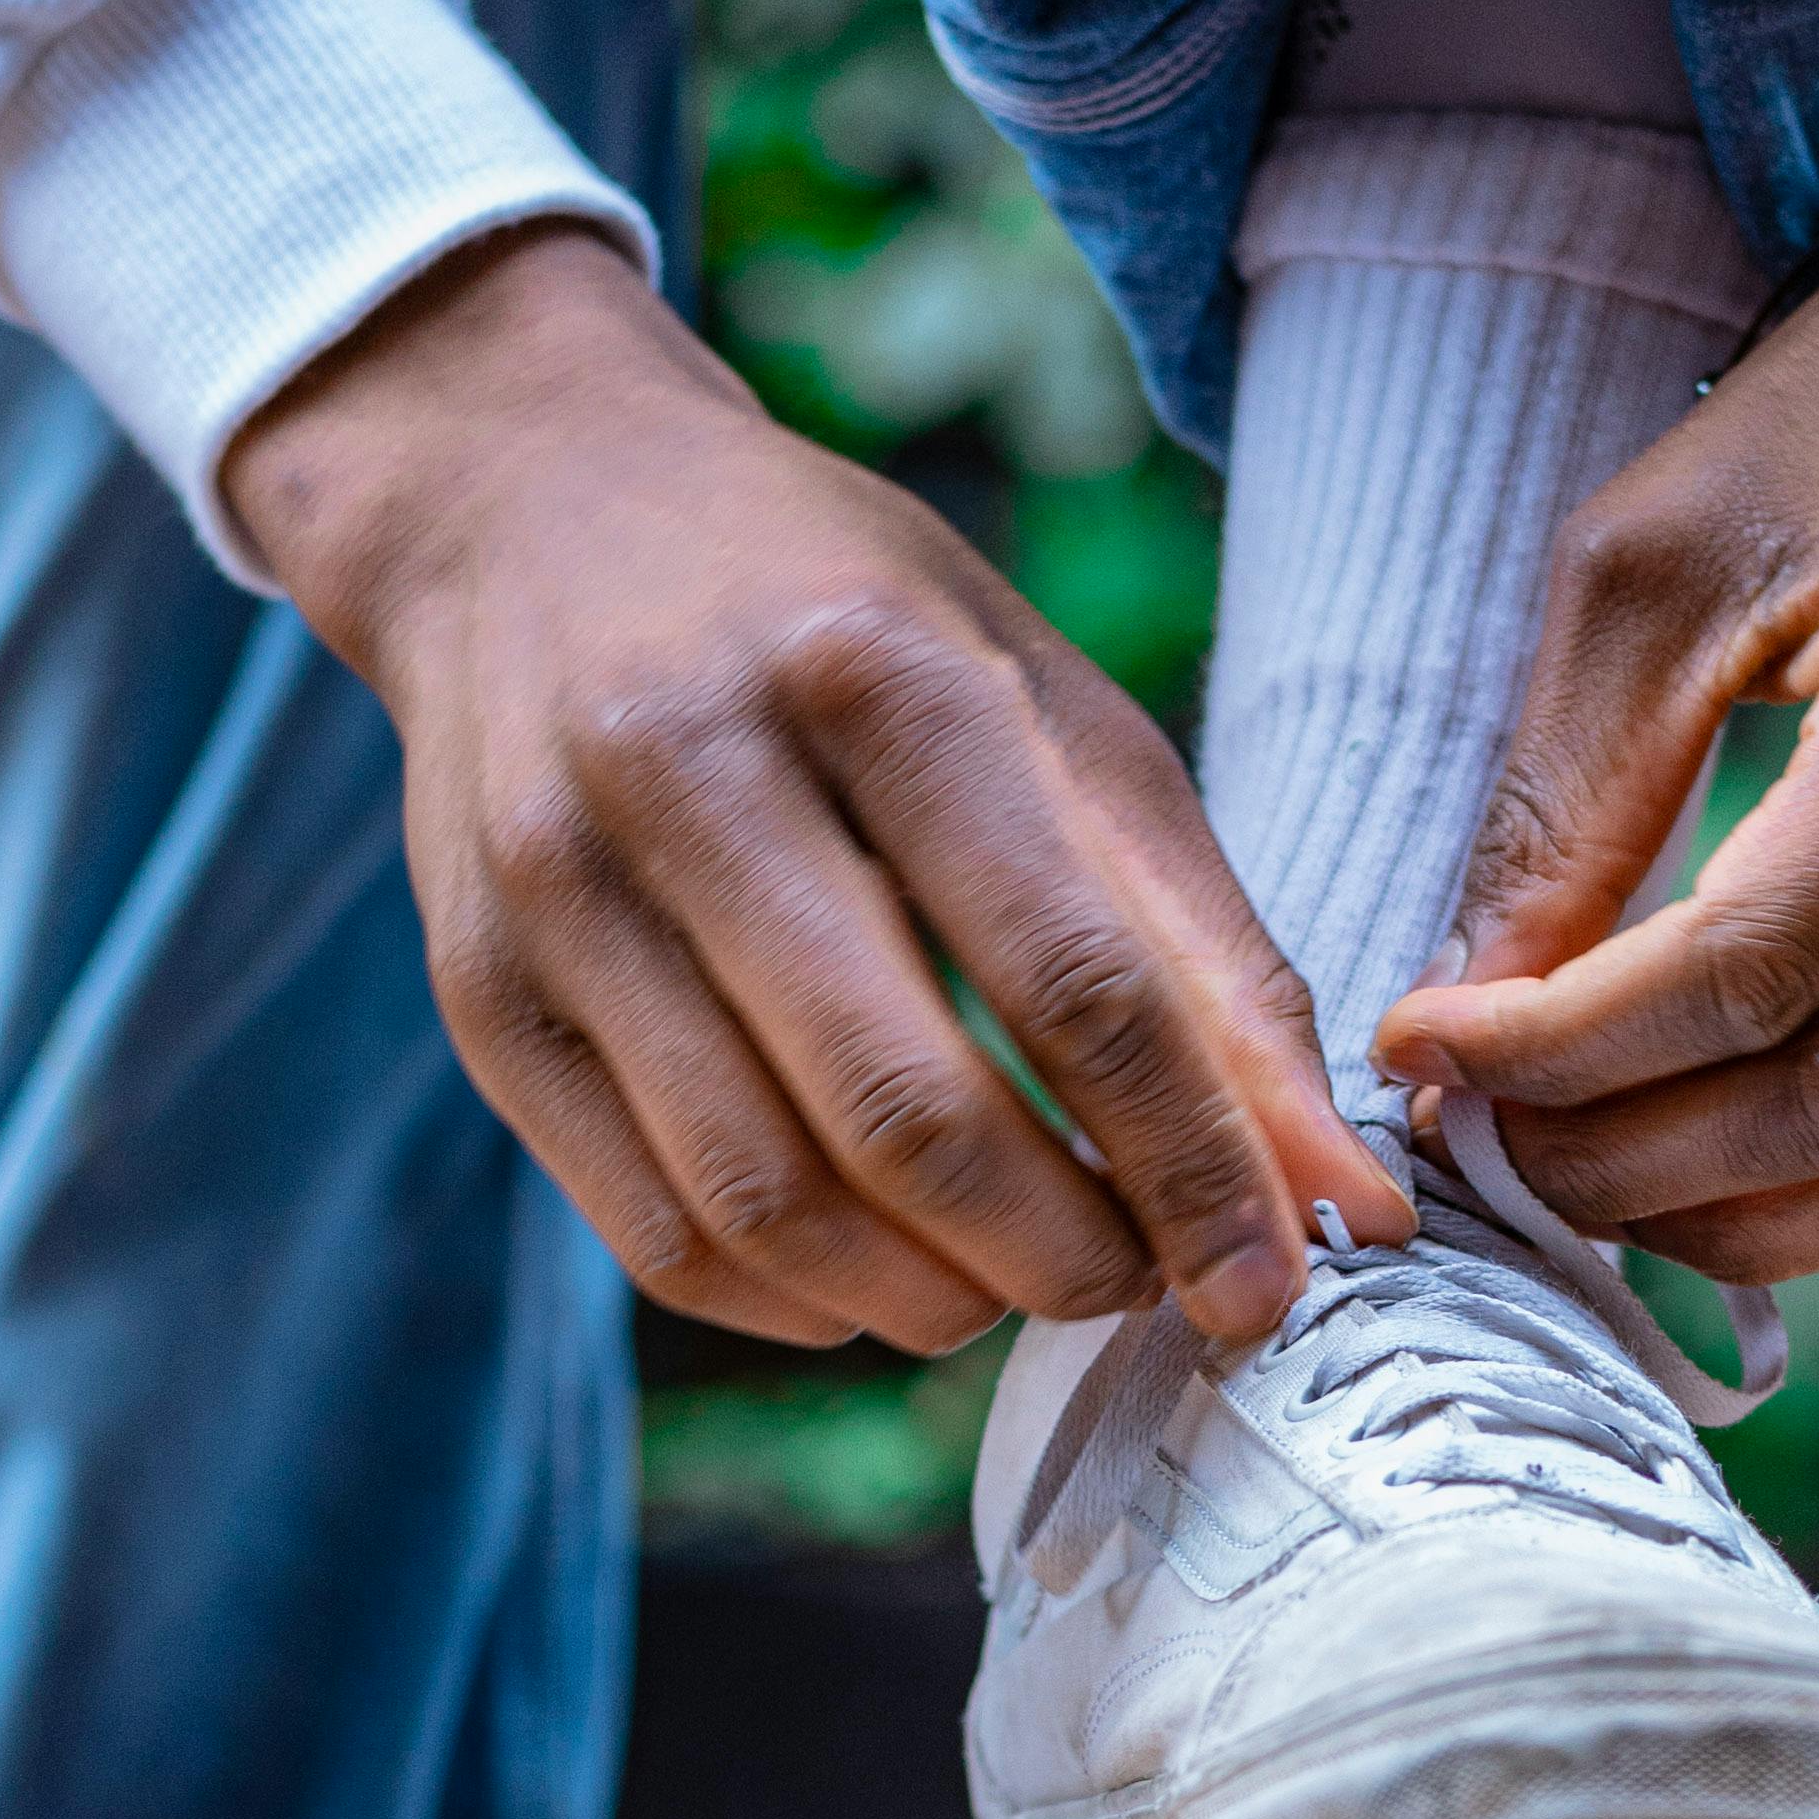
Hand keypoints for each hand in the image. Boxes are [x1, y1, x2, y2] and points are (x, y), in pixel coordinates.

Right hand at [223, 223, 1404, 1352]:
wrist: (522, 515)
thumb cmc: (834, 618)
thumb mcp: (1042, 705)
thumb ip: (1199, 949)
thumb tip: (1336, 1199)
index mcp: (869, 668)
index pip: (1071, 978)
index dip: (1190, 1162)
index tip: (1270, 1282)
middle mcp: (687, 768)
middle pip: (910, 1118)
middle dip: (1062, 1256)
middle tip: (1137, 1284)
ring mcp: (556, 892)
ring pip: (773, 1206)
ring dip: (933, 1300)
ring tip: (1014, 1281)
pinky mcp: (482, 998)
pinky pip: (660, 1235)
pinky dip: (801, 1303)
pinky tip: (876, 1273)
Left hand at [1374, 0, 1818, 1293]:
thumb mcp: (1662, 559)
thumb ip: (1565, 806)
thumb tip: (1462, 1031)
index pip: (1744, 970)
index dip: (1560, 1055)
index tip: (1428, 1051)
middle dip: (1636, 1163)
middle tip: (1500, 1149)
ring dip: (1764, 1230)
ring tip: (1614, 1186)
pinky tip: (1779, 1197)